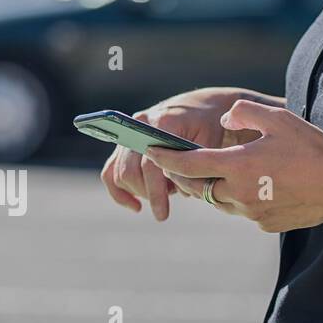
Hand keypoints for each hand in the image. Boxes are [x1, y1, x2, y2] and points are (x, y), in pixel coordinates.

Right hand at [99, 87, 270, 220]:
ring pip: (119, 173)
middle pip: (130, 170)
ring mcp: (130, 133)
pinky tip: (136, 206)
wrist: (202, 108)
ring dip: (139, 191)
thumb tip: (181, 192)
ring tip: (164, 193)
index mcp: (163, 122)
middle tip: (165, 208)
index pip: (150, 162)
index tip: (162, 215)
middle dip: (147, 194)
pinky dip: (119, 191)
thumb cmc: (211, 126)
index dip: (156, 191)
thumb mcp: (212, 144)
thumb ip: (196, 167)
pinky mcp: (125, 144)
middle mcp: (140, 124)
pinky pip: (111, 172)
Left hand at [143, 100, 322, 233]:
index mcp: (237, 165)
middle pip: (198, 186)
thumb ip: (243, 114)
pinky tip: (257, 186)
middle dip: (188, 175)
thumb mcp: (277, 118)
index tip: (151, 151)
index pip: (188, 164)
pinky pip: (242, 211)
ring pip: (218, 201)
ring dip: (214, 188)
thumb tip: (224, 122)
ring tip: (224, 172)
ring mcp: (251, 213)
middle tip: (183, 162)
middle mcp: (238, 193)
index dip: (166, 157)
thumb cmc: (311, 149)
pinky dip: (240, 199)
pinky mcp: (264, 224)